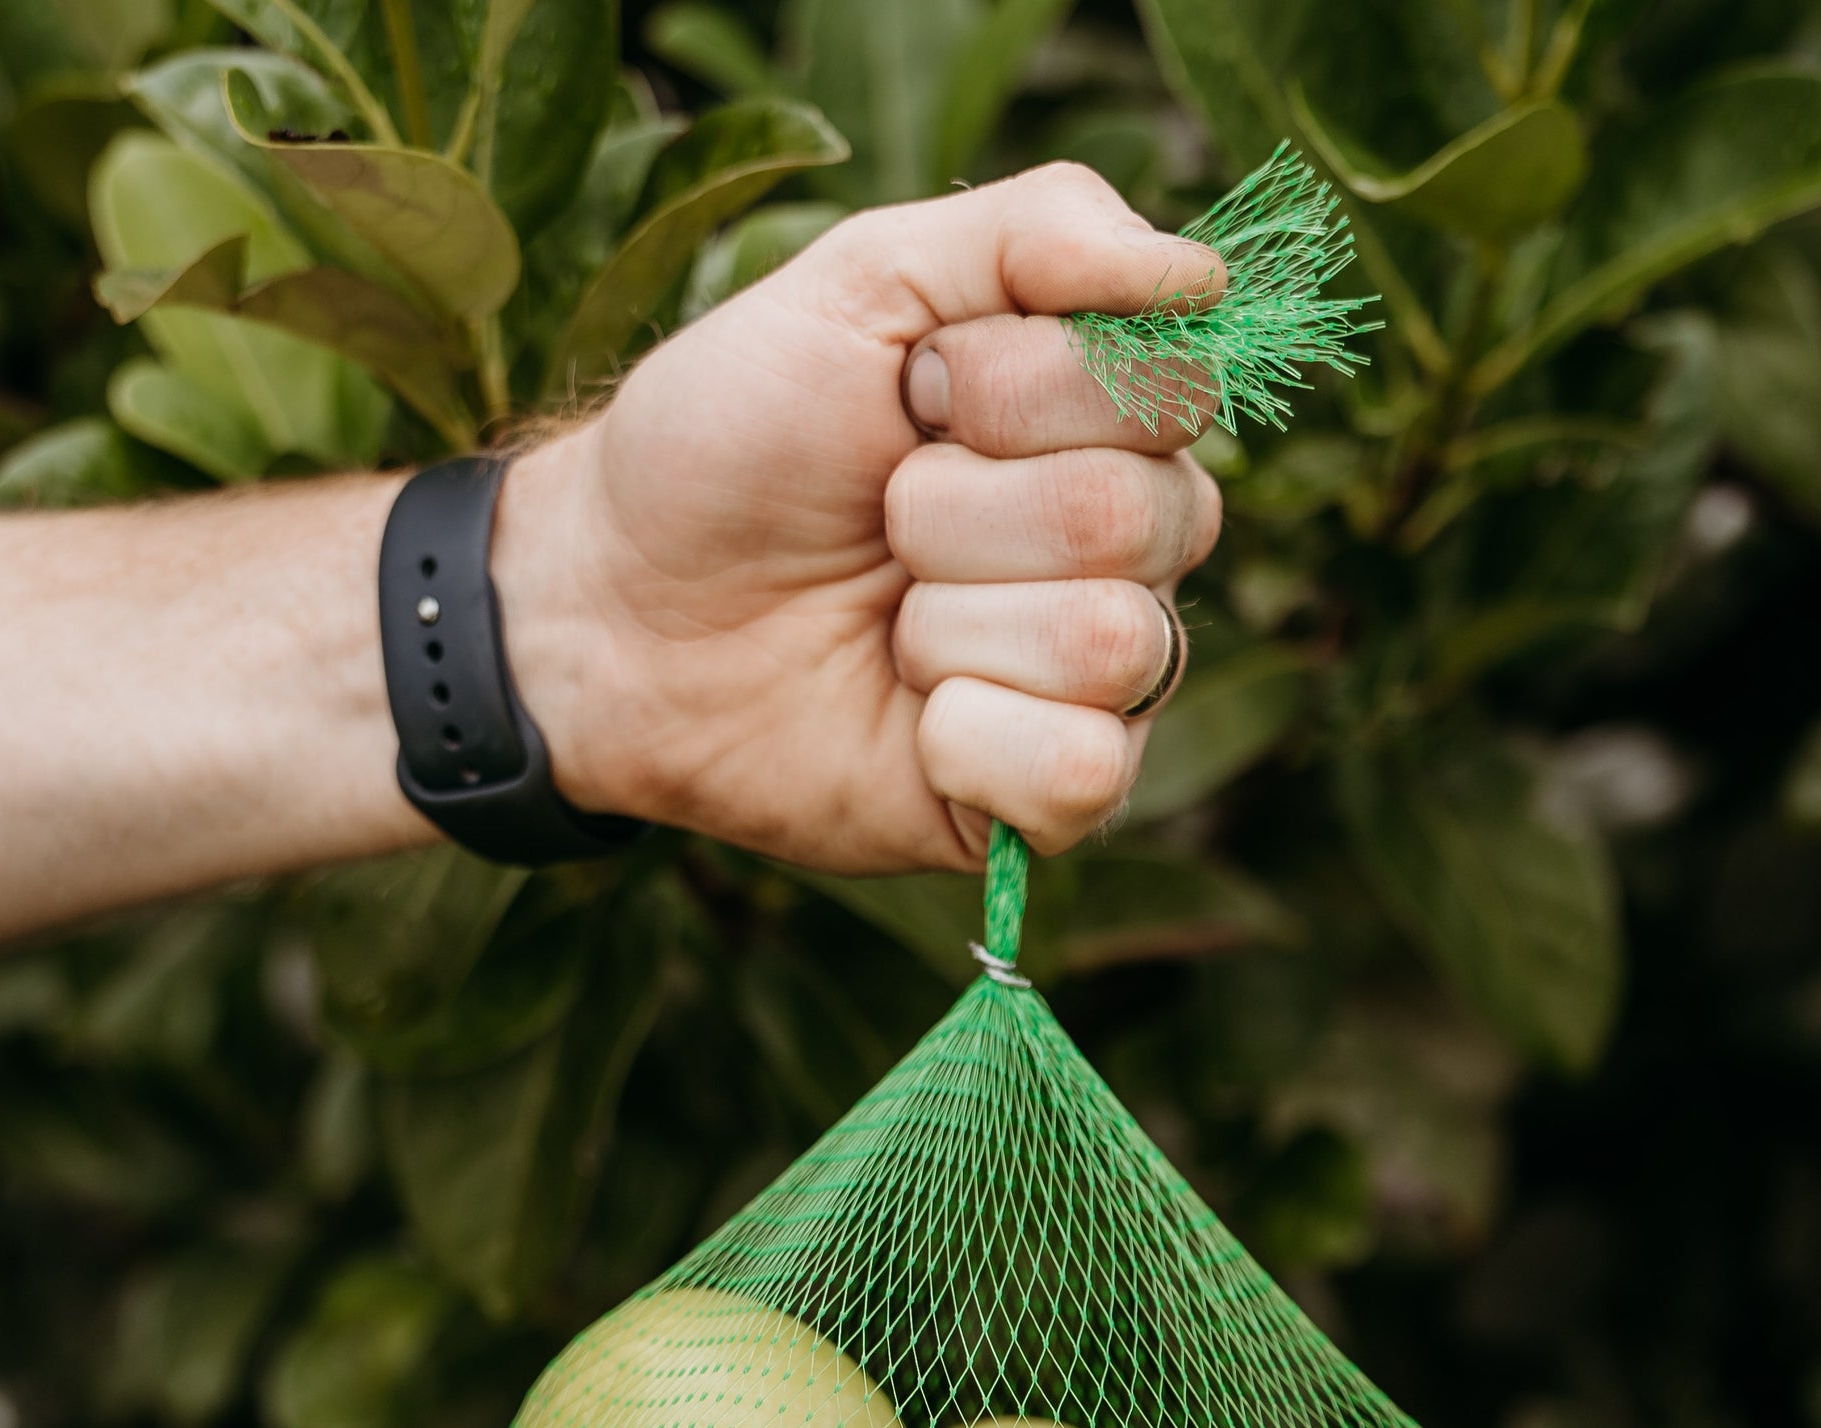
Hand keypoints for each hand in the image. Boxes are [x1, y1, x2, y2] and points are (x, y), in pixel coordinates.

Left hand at [490, 163, 1224, 876]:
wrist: (615, 609)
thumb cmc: (732, 442)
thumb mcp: (862, 283)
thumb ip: (1036, 234)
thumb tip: (1205, 274)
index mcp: (1101, 421)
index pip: (1171, 388)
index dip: (1018, 389)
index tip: (910, 397)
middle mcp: (1121, 553)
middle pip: (1143, 517)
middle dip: (960, 509)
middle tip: (876, 520)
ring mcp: (1089, 685)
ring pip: (1114, 644)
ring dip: (952, 623)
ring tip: (881, 623)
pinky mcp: (1041, 801)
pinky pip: (1084, 770)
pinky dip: (970, 739)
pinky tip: (907, 721)